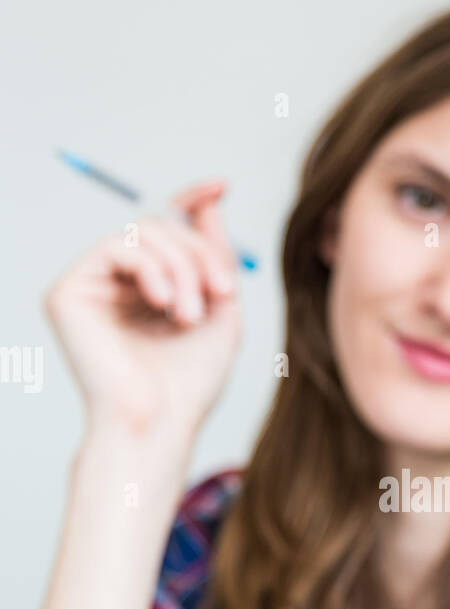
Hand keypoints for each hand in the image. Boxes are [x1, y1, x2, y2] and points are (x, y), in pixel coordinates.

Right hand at [44, 179, 241, 443]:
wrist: (160, 422)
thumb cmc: (189, 381)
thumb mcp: (220, 308)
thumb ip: (214, 252)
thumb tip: (209, 198)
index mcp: (150, 287)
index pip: (165, 229)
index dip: (191, 201)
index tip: (220, 186)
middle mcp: (117, 283)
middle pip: (161, 226)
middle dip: (199, 252)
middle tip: (222, 292)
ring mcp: (91, 286)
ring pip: (144, 233)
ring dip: (182, 267)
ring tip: (191, 314)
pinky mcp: (69, 293)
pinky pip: (116, 247)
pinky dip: (150, 267)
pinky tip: (162, 303)